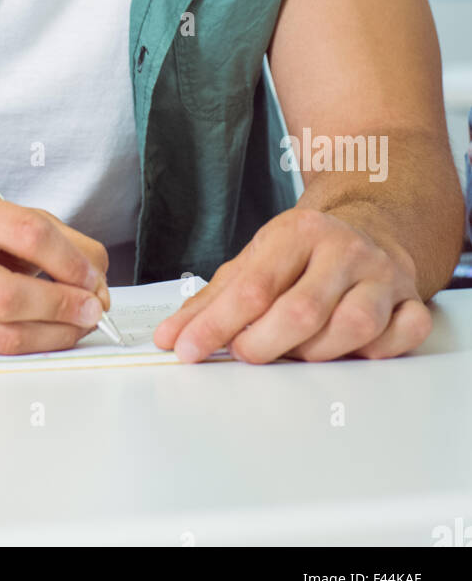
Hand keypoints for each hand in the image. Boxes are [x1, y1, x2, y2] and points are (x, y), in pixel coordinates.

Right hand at [0, 184, 110, 353]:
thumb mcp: (2, 216)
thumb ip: (56, 238)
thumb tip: (97, 278)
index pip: (27, 232)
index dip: (70, 260)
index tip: (93, 276)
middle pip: (8, 295)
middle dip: (62, 306)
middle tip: (92, 309)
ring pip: (3, 333)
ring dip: (55, 333)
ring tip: (79, 324)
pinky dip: (34, 345)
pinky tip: (52, 333)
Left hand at [153, 206, 432, 363]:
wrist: (369, 225)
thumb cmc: (304, 253)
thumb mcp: (254, 261)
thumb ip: (211, 302)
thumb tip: (170, 336)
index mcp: (297, 232)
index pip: (253, 286)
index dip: (217, 324)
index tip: (188, 350)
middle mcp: (343, 249)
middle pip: (302, 310)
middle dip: (264, 345)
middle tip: (244, 355)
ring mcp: (381, 275)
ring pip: (354, 327)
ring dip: (317, 353)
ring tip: (296, 351)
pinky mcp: (411, 299)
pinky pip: (404, 334)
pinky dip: (381, 350)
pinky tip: (355, 350)